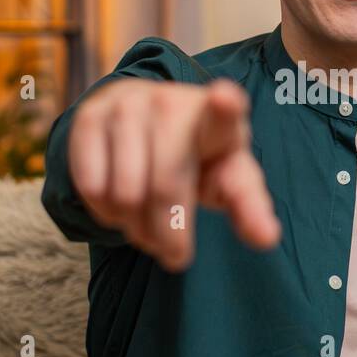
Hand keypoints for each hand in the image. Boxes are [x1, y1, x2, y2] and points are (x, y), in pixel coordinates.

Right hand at [66, 78, 280, 270]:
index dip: (225, 107)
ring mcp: (126, 105)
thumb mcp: (229, 177)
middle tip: (175, 257)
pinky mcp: (89, 116)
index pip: (223, 111)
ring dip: (136, 230)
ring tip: (148, 231)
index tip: (226, 99)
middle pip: (165, 186)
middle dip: (169, 235)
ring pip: (125, 193)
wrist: (147, 118)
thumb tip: (267, 239)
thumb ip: (248, 206)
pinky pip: (92, 187)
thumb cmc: (199, 156)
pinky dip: (106, 213)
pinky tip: (121, 209)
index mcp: (217, 118)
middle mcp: (170, 102)